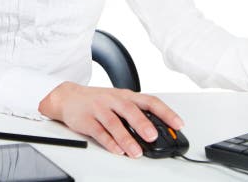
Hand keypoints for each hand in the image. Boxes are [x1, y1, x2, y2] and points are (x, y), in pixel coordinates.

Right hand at [38, 82, 183, 157]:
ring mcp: (99, 109)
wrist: (68, 97)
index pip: (150, 101)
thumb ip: (136, 113)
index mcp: (126, 95)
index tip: (179, 124)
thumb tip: (157, 131)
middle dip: (143, 124)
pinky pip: (99, 132)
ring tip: (136, 152)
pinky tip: (117, 150)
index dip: (165, 112)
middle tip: (153, 137)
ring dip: (126, 138)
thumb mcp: (119, 101)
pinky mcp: (86, 120)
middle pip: (130, 110)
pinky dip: (109, 142)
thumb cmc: (99, 100)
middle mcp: (114, 100)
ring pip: (114, 123)